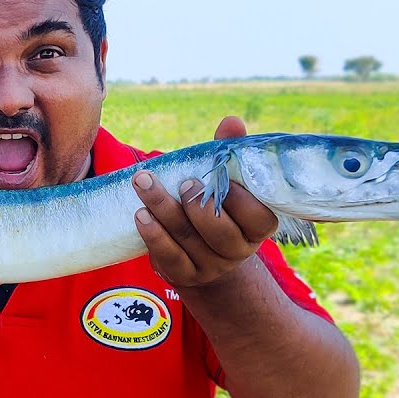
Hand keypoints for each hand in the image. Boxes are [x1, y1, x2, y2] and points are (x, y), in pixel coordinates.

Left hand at [132, 116, 277, 290]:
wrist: (202, 251)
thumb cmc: (216, 203)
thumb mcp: (226, 179)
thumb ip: (229, 153)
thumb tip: (231, 122)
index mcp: (257, 227)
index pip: (258, 218)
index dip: (240, 200)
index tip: (219, 179)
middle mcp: (237, 250)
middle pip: (219, 232)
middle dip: (197, 205)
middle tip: (184, 183)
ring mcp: (211, 266)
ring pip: (188, 240)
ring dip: (164, 211)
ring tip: (144, 185)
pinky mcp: (185, 275)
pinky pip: (169, 258)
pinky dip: (153, 236)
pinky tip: (140, 215)